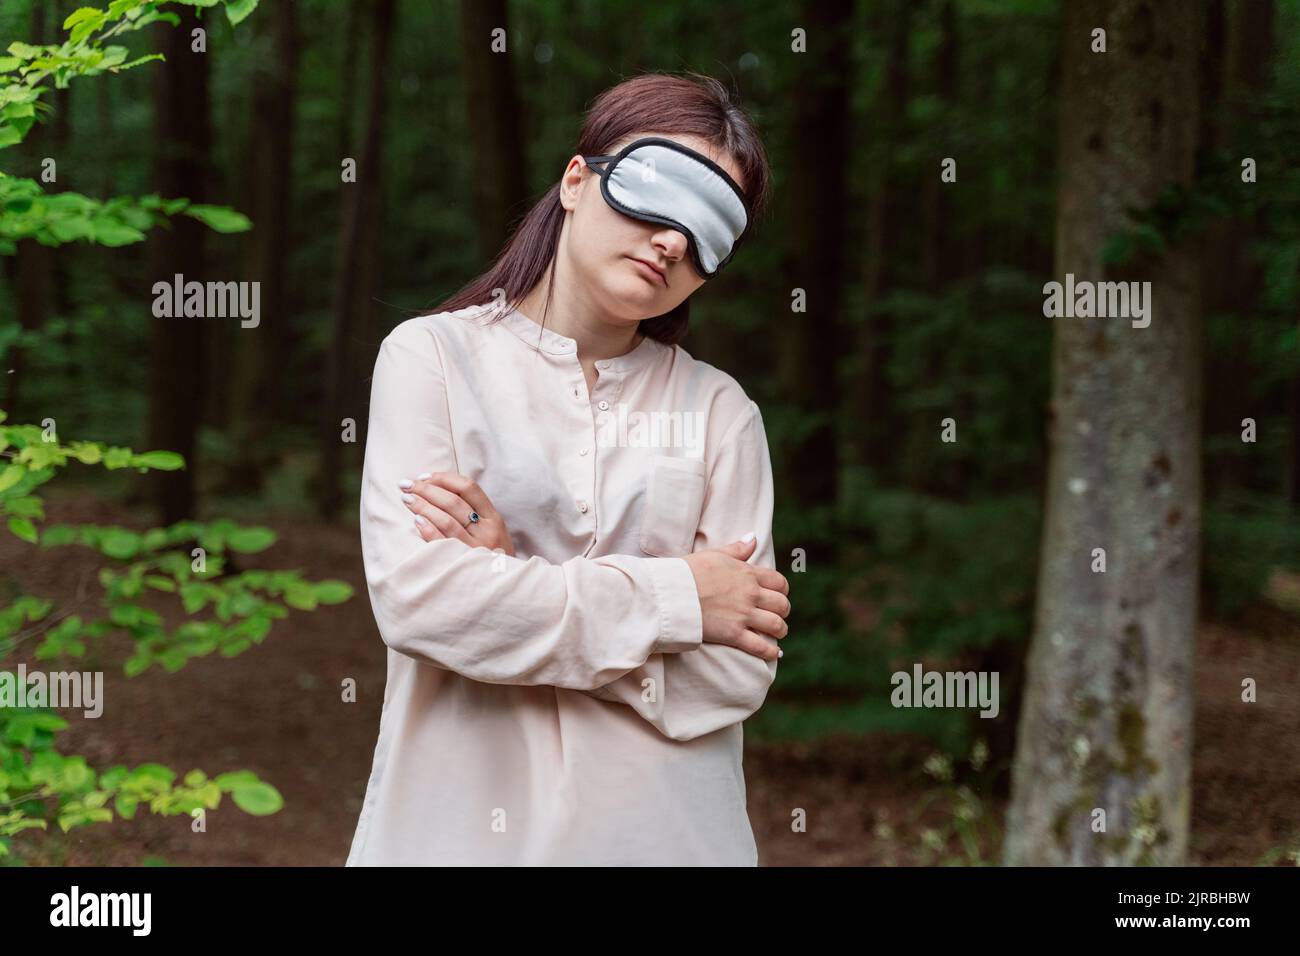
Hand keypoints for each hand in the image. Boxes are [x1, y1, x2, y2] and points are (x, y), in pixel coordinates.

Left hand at [400, 471, 515, 555]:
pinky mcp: (463, 564)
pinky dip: (428, 529)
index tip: (425, 477)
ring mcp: (476, 549)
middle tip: (407, 484)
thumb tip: (439, 490)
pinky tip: (416, 521)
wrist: (504, 589)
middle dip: (427, 489)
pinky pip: (443, 542)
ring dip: (423, 506)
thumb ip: (475, 513)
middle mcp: (487, 531)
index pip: (469, 488)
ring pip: (446, 519)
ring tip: (407, 498)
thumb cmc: (493, 558)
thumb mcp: (494, 533)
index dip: (444, 478)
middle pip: (453, 502)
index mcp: (494, 519)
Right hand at [682, 535, 789, 661]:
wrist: (671, 592)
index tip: (777, 595)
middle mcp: (750, 594)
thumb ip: (737, 549)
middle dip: (782, 611)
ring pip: (776, 625)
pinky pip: (760, 646)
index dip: (782, 590)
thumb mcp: (714, 554)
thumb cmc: (689, 571)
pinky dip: (771, 652)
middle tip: (777, 615)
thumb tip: (753, 538)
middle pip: (782, 604)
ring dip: (780, 630)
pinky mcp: (733, 634)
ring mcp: (743, 615)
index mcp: (747, 574)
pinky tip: (774, 653)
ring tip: (777, 634)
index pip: (779, 582)